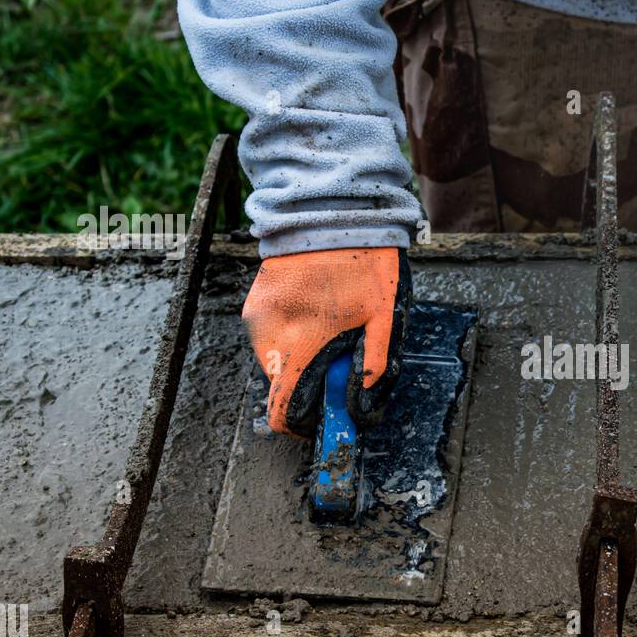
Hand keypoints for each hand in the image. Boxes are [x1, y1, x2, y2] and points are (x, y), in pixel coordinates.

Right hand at [242, 246, 410, 436]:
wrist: (329, 212)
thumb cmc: (362, 262)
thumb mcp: (384, 315)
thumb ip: (374, 361)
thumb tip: (362, 396)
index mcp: (300, 344)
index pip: (280, 409)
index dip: (298, 423)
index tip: (317, 421)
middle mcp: (268, 334)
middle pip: (279, 384)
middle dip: (305, 381)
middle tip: (335, 359)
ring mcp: (256, 316)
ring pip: (271, 359)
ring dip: (295, 356)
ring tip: (324, 328)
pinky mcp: (253, 302)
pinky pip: (267, 334)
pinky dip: (287, 334)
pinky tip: (310, 312)